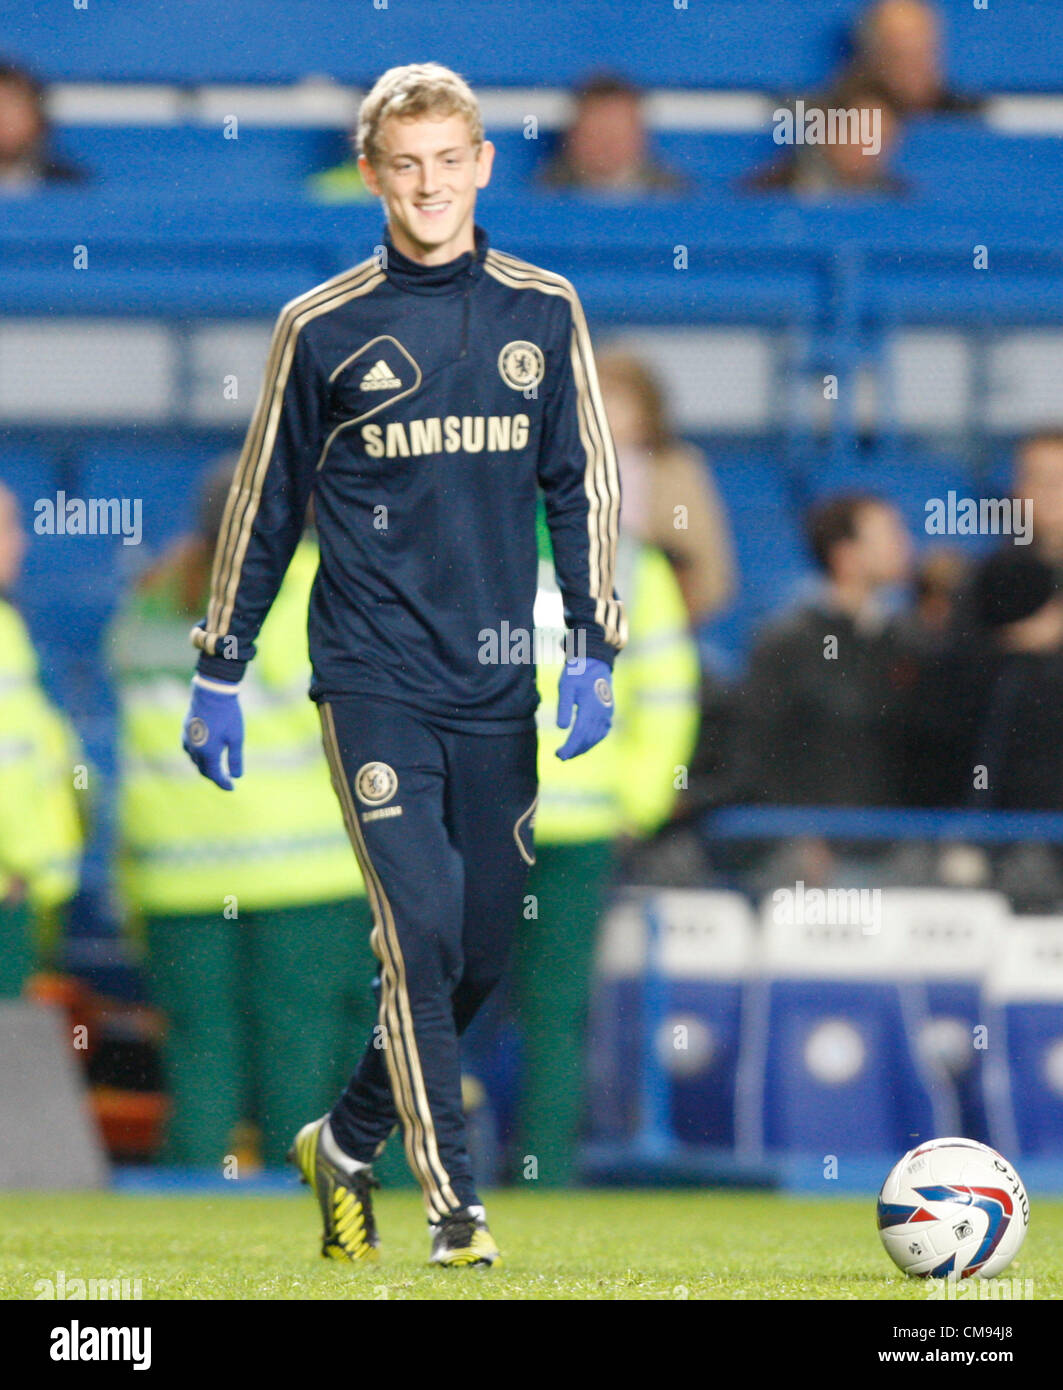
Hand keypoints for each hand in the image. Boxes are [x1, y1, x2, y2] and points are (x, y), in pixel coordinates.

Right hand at [181, 675, 243, 789]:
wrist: (212, 692)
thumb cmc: (228, 715)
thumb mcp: (236, 738)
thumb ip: (235, 758)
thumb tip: (237, 776)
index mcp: (208, 753)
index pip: (215, 775)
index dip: (223, 783)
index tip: (232, 787)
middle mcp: (195, 749)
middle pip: (203, 770)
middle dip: (214, 777)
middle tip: (225, 780)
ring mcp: (188, 739)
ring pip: (194, 760)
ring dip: (205, 766)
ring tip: (215, 768)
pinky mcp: (185, 730)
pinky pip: (189, 749)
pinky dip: (197, 756)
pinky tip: (203, 752)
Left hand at [556, 656, 613, 760]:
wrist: (594, 661)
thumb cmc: (577, 673)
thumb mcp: (566, 687)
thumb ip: (564, 707)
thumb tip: (562, 729)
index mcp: (589, 707)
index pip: (579, 734)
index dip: (570, 747)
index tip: (559, 755)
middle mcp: (601, 713)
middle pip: (588, 738)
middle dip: (574, 750)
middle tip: (561, 757)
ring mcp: (607, 713)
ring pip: (596, 737)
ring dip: (583, 747)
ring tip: (571, 752)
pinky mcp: (608, 712)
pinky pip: (602, 731)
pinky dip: (593, 740)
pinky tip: (585, 743)